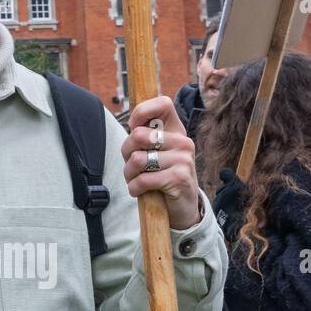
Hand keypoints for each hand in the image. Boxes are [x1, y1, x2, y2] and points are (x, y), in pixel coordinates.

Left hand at [121, 96, 201, 229]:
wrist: (182, 207)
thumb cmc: (161, 175)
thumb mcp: (154, 151)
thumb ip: (143, 136)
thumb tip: (131, 125)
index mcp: (176, 130)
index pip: (163, 103)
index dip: (141, 112)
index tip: (133, 127)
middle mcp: (182, 141)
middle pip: (138, 135)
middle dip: (126, 153)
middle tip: (133, 165)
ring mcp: (183, 159)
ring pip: (137, 159)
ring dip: (129, 173)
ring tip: (137, 179)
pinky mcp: (179, 178)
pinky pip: (143, 179)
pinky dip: (134, 188)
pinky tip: (140, 190)